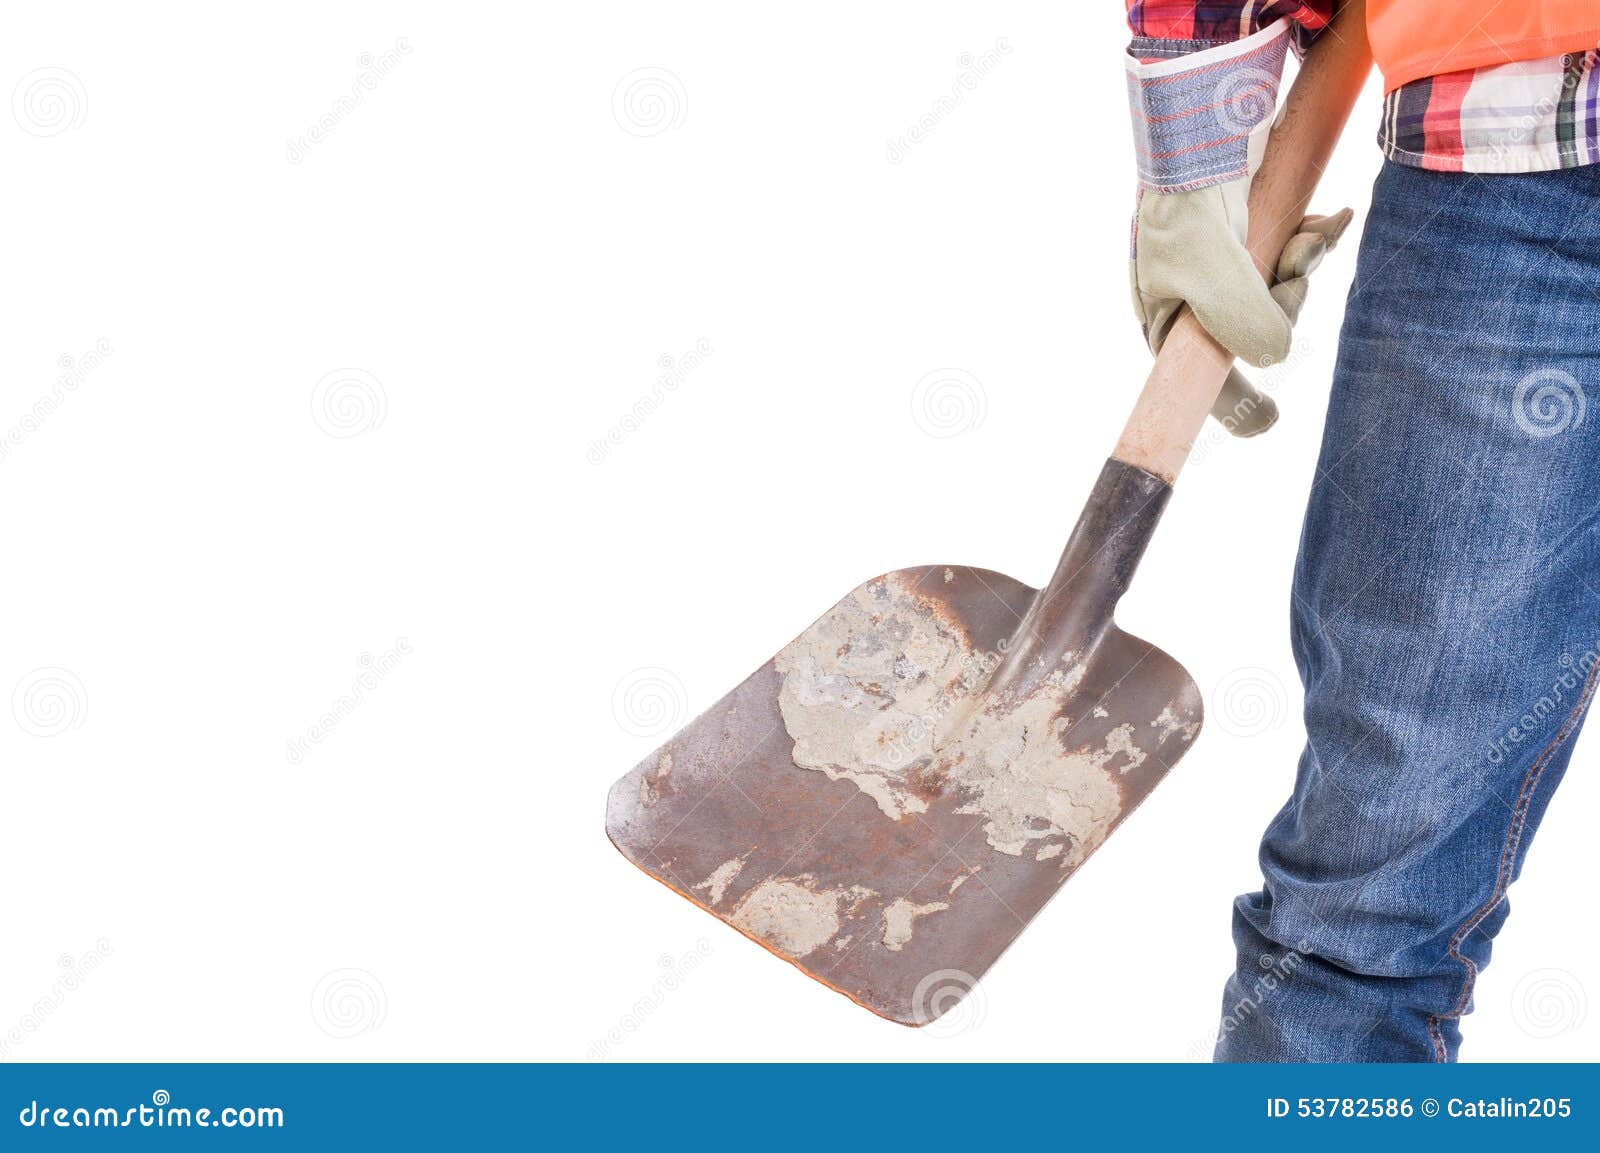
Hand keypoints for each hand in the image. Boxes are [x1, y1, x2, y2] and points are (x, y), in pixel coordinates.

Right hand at [1133, 203, 1353, 434]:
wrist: (1196, 131)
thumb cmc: (1187, 209)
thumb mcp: (1214, 281)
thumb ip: (1246, 328)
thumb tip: (1278, 354)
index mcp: (1167, 321)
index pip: (1198, 380)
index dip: (1234, 402)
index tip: (1268, 422)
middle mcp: (1195, 300)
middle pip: (1254, 331)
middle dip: (1287, 303)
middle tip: (1294, 272)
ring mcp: (1225, 268)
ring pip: (1278, 291)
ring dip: (1304, 266)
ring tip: (1312, 236)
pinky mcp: (1250, 234)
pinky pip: (1290, 253)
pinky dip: (1313, 240)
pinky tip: (1331, 221)